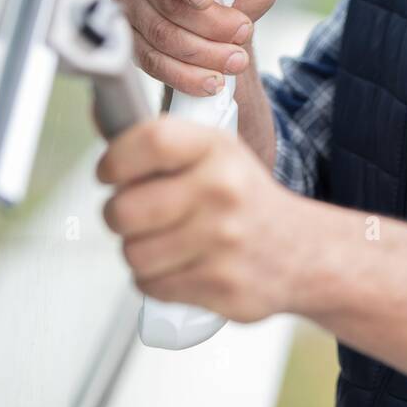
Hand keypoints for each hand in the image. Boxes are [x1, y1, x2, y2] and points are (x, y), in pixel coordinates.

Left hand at [96, 115, 306, 321]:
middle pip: (125, 209)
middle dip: (119, 216)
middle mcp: (222, 190)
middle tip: (136, 215)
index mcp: (217, 150)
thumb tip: (103, 121)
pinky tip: (182, 265)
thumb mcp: (216, 155)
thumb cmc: (244, 201)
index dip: (115, 160)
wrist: (303, 252)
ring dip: (139, 251)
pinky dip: (157, 279)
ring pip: (133, 253)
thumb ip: (164, 145)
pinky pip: (151, 285)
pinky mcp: (220, 286)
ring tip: (165, 242)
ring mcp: (223, 241)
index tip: (109, 173)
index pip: (150, 140)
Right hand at [110, 0, 280, 96]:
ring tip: (236, 60)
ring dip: (204, 54)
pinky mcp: (128, 34)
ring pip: (161, 35)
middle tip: (243, 33)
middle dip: (211, 25)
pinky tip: (211, 80)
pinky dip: (185, 75)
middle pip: (166, 0)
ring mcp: (128, 0)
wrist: (225, 16)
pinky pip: (151, 61)